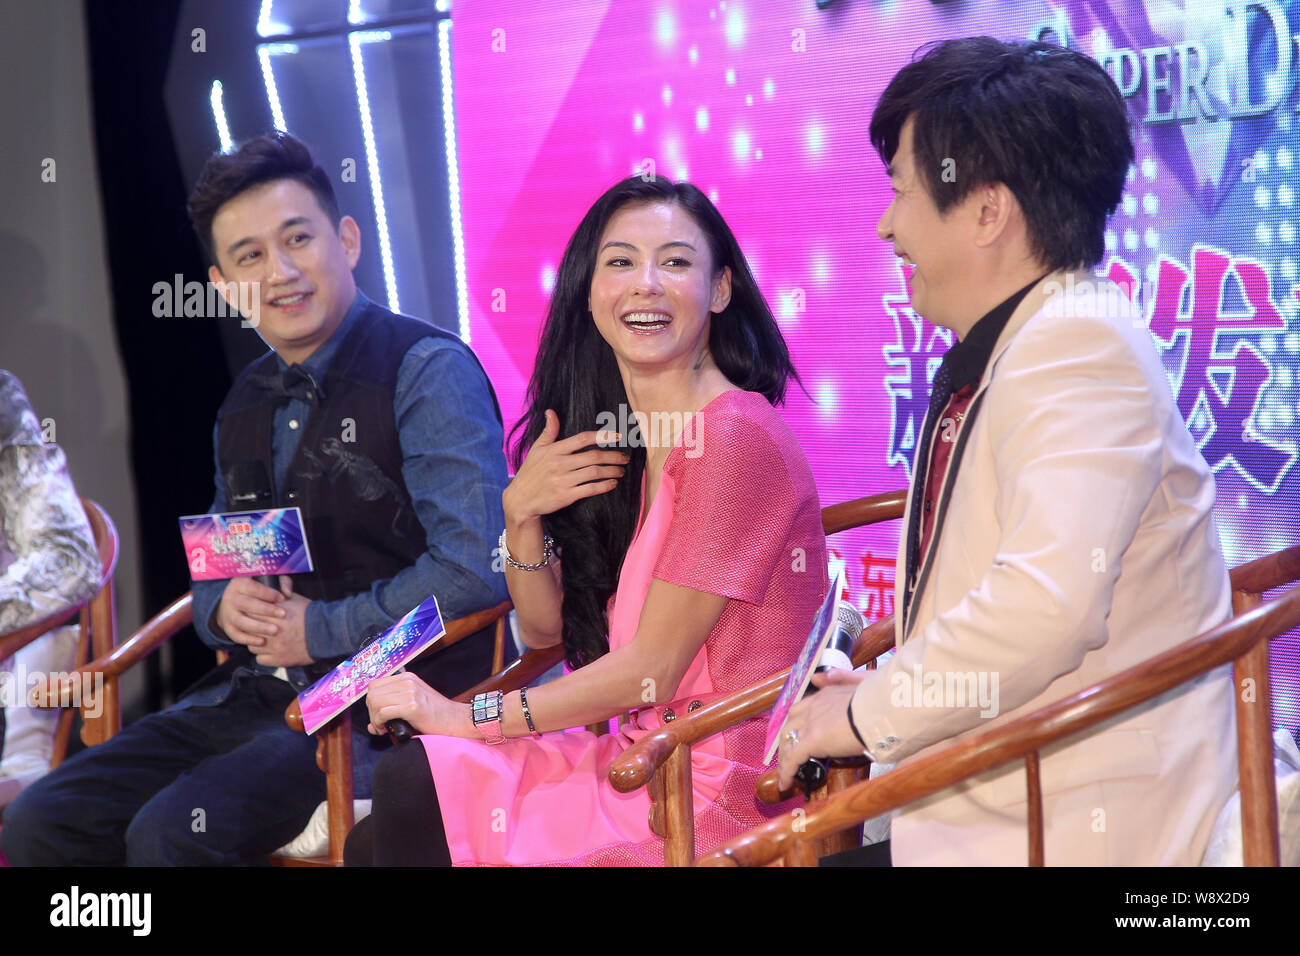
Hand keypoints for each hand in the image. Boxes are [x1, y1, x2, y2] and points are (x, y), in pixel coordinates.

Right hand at [216, 576, 286, 648]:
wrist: (234, 604)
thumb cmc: (258, 591)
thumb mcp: (267, 582)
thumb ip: (280, 582)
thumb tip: (287, 593)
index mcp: (240, 584)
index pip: (252, 587)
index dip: (268, 593)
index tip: (283, 599)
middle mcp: (231, 598)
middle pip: (246, 604)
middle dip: (266, 610)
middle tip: (283, 614)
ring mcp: (227, 614)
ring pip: (240, 621)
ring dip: (258, 627)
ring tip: (275, 630)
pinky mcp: (227, 627)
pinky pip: (236, 635)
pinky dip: (249, 639)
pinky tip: (263, 641)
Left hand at [249, 576, 312, 667]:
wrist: (326, 633)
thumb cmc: (311, 615)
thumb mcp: (295, 599)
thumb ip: (278, 596)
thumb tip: (266, 593)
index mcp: (275, 614)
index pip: (251, 614)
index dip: (250, 614)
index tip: (253, 615)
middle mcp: (273, 630)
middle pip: (249, 630)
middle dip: (251, 628)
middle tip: (257, 627)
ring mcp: (275, 646)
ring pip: (252, 646)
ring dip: (256, 643)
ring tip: (265, 640)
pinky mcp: (279, 659)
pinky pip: (260, 659)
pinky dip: (264, 656)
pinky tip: (271, 650)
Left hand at [364, 672, 476, 737]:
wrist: (456, 721)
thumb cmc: (436, 716)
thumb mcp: (413, 705)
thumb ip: (392, 709)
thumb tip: (371, 725)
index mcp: (407, 678)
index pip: (374, 685)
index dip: (372, 703)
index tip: (379, 716)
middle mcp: (407, 682)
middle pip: (372, 693)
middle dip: (371, 712)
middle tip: (381, 724)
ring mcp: (410, 693)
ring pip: (374, 702)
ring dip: (374, 719)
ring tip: (384, 728)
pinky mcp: (412, 706)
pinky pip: (382, 713)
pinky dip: (379, 723)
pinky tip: (387, 729)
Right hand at [503, 409, 628, 524]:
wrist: (521, 500)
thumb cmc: (530, 472)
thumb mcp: (536, 449)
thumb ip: (548, 431)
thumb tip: (551, 412)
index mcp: (553, 450)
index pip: (581, 439)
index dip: (601, 436)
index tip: (617, 436)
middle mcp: (559, 464)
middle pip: (593, 457)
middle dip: (613, 456)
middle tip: (625, 457)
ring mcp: (563, 480)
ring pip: (595, 473)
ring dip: (612, 471)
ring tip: (621, 470)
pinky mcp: (566, 496)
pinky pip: (590, 489)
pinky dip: (604, 486)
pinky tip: (612, 483)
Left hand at [777, 669, 871, 791]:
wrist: (879, 710)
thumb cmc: (878, 700)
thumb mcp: (860, 683)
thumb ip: (841, 678)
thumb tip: (818, 677)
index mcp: (825, 695)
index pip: (802, 708)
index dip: (797, 722)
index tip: (797, 733)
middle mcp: (813, 707)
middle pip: (790, 724)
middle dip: (787, 740)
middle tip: (787, 755)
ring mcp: (811, 723)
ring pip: (788, 742)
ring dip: (784, 759)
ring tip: (784, 774)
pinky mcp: (812, 741)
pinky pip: (793, 759)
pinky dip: (786, 772)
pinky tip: (785, 783)